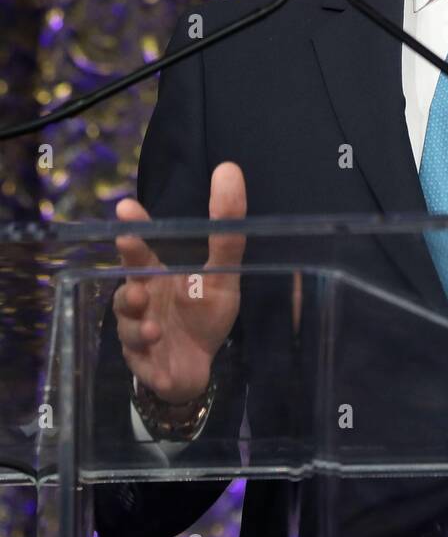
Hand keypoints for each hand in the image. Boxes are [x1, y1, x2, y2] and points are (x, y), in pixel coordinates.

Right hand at [113, 162, 246, 404]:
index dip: (134, 230)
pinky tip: (162, 361)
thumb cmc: (202, 314)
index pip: (140, 250)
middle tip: (133, 267)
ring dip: (138, 325)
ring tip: (150, 321)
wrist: (197, 366)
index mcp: (155, 276)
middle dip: (128, 282)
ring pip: (130, 328)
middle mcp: (140, 302)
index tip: (127, 206)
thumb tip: (230, 170)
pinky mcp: (147, 366)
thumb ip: (226, 232)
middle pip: (128, 288)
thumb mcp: (222, 274)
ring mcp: (139, 335)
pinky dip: (153, 364)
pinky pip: (145, 365)